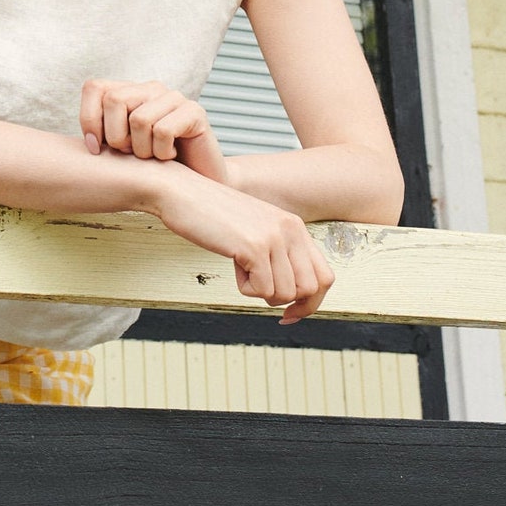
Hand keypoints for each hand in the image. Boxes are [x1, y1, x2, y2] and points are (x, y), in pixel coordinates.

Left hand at [79, 78, 228, 182]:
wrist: (196, 186)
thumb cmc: (152, 170)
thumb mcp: (119, 151)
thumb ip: (99, 138)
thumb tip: (77, 144)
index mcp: (129, 93)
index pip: (94, 87)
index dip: (89, 119)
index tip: (94, 148)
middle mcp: (151, 88)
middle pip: (115, 100)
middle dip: (116, 137)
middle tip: (131, 154)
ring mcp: (174, 97)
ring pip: (139, 119)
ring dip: (142, 150)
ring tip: (153, 157)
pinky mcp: (195, 111)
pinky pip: (164, 130)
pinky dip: (163, 153)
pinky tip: (171, 156)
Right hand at [150, 166, 334, 320]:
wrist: (180, 191)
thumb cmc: (211, 214)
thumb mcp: (256, 230)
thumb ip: (278, 253)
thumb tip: (293, 295)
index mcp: (295, 226)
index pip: (325, 277)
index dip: (311, 303)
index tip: (288, 314)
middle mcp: (291, 229)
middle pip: (309, 290)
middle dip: (284, 302)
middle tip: (258, 289)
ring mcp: (274, 237)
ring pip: (285, 294)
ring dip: (260, 292)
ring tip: (241, 268)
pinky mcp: (254, 247)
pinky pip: (262, 291)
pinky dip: (245, 289)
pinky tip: (233, 265)